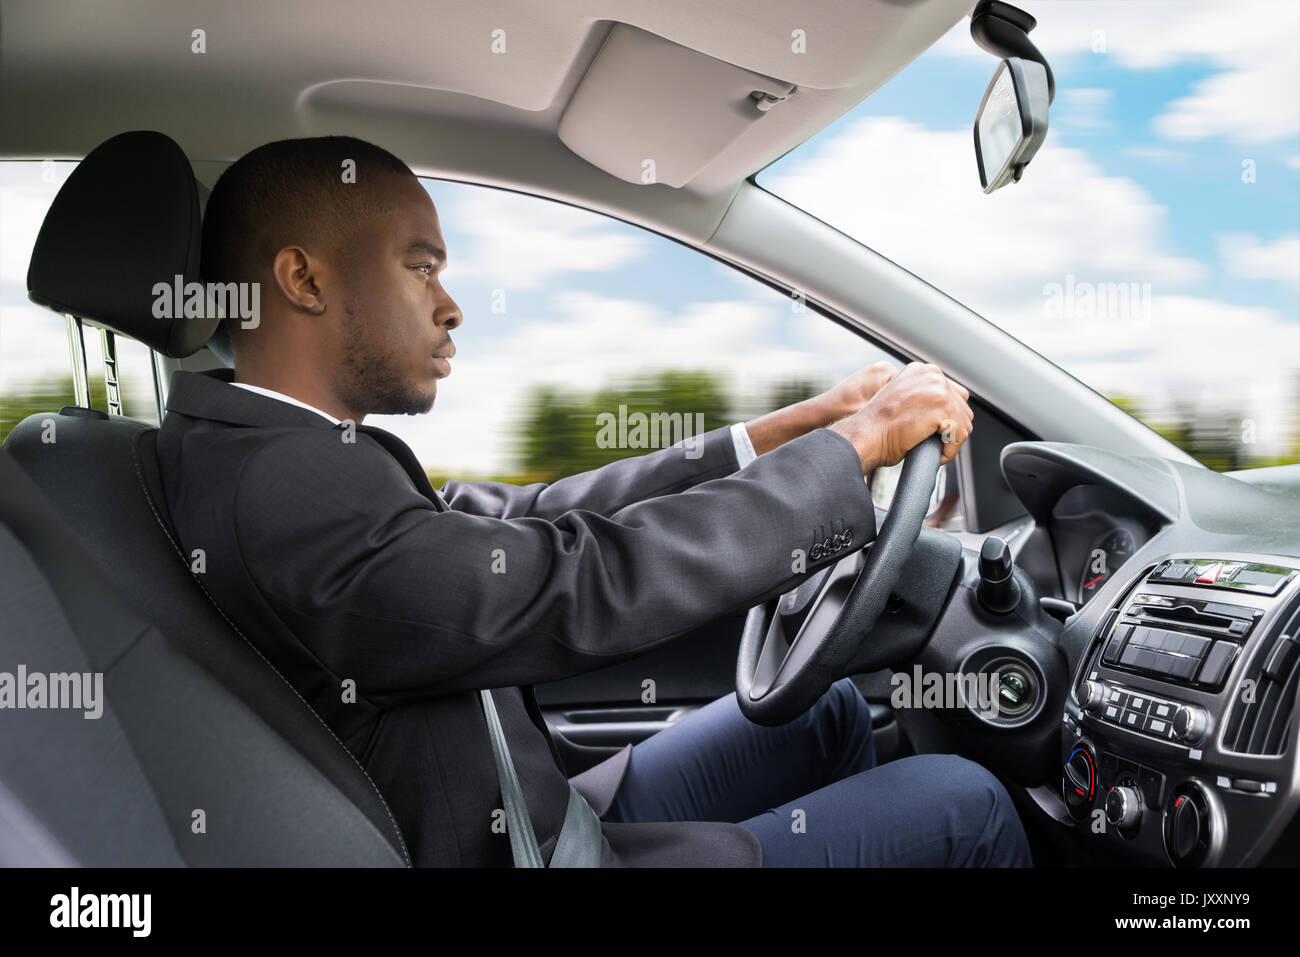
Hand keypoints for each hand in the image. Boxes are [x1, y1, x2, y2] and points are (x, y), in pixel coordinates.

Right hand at [829, 362, 972, 470]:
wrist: (863, 437)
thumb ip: (923, 397)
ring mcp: (938, 389)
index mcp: (921, 370)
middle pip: (962, 408)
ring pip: (964, 422)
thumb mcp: (902, 401)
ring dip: (951, 441)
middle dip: (950, 430)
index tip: (933, 431)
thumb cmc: (876, 428)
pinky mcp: (941, 408)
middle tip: (931, 443)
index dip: (946, 418)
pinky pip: (960, 435)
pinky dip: (950, 451)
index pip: (954, 394)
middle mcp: (931, 374)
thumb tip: (945, 411)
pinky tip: (935, 455)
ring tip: (931, 449)